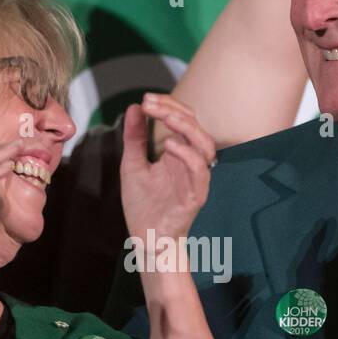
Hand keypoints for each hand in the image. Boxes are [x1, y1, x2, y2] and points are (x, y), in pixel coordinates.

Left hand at [120, 94, 216, 244]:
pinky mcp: (196, 196)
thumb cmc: (144, 205)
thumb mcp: (132, 165)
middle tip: (150, 103)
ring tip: (165, 118)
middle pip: (196, 126)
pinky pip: (200, 171)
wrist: (146, 239)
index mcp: (179, 153)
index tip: (146, 100)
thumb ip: (135, 138)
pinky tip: (169, 146)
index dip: (168, 105)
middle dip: (174, 110)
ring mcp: (195, 179)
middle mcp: (190, 162)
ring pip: (204, 145)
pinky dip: (188, 155)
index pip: (183, 119)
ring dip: (186, 128)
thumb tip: (135, 108)